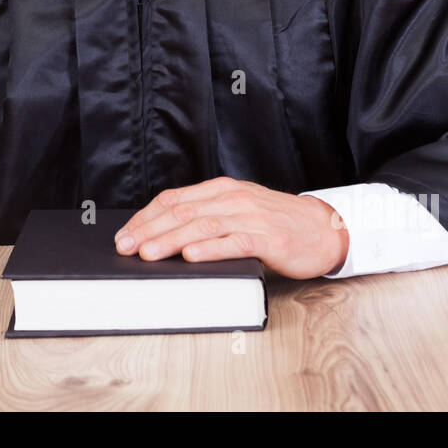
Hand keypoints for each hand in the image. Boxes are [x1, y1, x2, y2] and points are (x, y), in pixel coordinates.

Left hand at [113, 177, 348, 279]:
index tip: (123, 235)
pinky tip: (191, 257)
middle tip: (125, 247)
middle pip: (182, 212)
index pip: (174, 200)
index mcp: (222, 190)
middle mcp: (233, 198)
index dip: (145, 217)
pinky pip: (234, 241)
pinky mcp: (269, 238)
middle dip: (149, 230)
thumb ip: (208, 217)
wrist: (324, 228)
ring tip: (148, 254)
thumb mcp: (238, 211)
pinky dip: (210, 249)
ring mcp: (251, 217)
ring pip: (203, 226)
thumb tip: (164, 236)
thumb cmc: (276, 223)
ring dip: (171, 240)